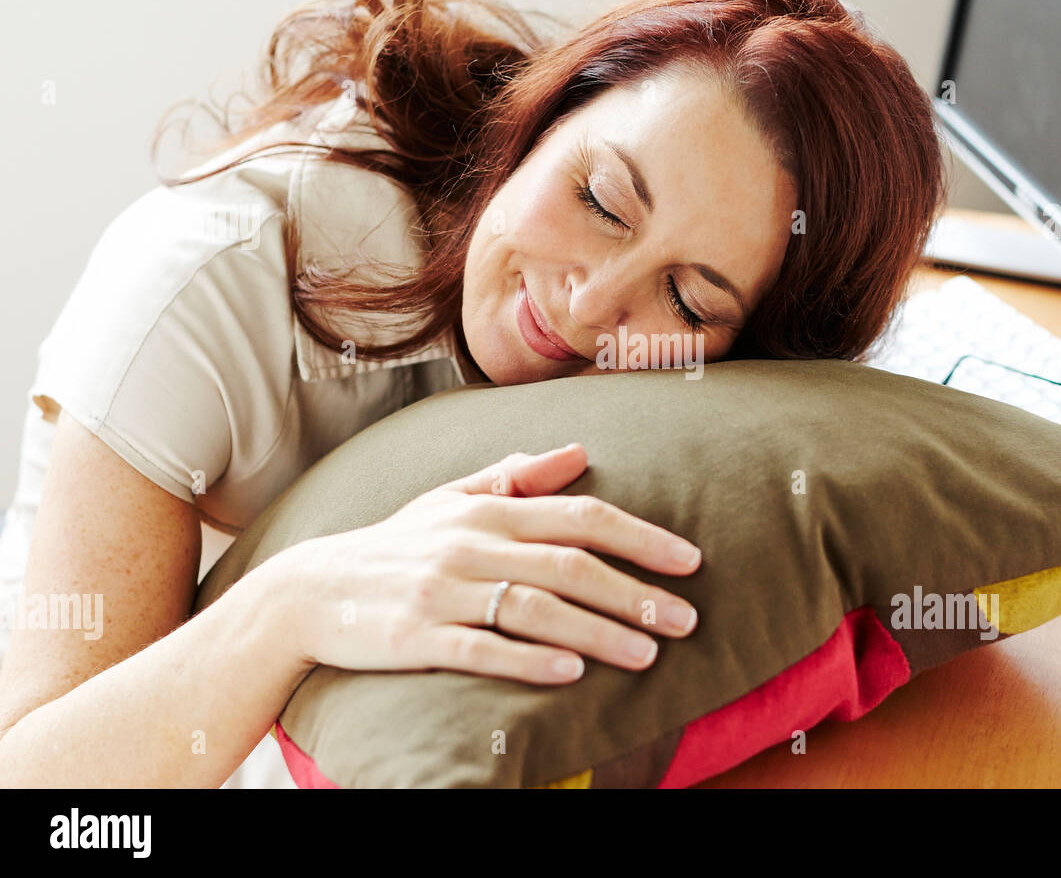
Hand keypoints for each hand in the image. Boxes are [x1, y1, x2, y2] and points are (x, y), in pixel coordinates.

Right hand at [275, 443, 700, 683]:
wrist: (308, 590)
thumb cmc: (394, 544)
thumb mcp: (451, 498)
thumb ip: (517, 476)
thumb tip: (580, 450)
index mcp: (487, 509)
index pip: (581, 516)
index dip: (641, 537)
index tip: (690, 561)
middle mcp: (470, 544)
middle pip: (569, 566)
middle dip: (635, 593)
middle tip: (686, 620)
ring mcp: (442, 590)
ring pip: (535, 610)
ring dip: (598, 633)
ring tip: (648, 656)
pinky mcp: (415, 635)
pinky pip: (480, 648)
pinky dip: (529, 660)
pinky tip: (572, 674)